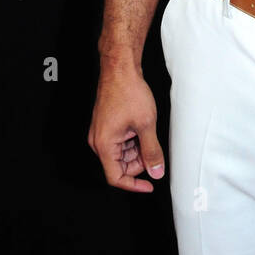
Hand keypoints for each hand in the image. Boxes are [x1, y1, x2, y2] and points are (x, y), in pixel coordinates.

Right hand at [88, 64, 164, 192]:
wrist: (120, 69)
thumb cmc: (128, 92)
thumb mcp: (146, 125)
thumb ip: (151, 151)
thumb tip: (156, 171)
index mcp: (104, 144)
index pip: (116, 177)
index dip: (134, 185)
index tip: (150, 185)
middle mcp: (98, 141)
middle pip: (120, 166)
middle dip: (139, 162)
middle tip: (154, 148)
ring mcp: (101, 133)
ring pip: (122, 154)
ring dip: (137, 149)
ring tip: (147, 131)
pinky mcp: (106, 126)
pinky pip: (120, 142)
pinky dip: (133, 140)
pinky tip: (142, 127)